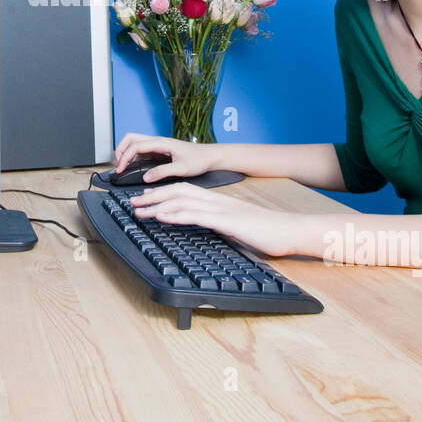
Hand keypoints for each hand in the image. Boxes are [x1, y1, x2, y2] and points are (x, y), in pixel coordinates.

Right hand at [113, 133, 214, 181]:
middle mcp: (158, 141)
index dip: (125, 157)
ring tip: (122, 166)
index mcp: (162, 143)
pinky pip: (141, 149)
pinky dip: (132, 155)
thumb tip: (146, 177)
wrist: (210, 156)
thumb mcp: (182, 168)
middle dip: (120, 150)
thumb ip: (163, 172)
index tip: (121, 169)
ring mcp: (158, 144)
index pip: (136, 146)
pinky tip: (133, 166)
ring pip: (134, 142)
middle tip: (118, 165)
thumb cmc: (199, 159)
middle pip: (131, 138)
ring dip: (125, 151)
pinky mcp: (159, 150)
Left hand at [129, 183, 298, 257]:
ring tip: (138, 211)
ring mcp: (220, 209)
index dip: (162, 193)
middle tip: (132, 202)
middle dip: (152, 196)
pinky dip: (174, 214)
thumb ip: (219, 223)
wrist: (288, 230)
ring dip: (156, 205)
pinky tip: (160, 217)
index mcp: (218, 201)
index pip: (184, 191)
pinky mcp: (226, 221)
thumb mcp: (236, 224)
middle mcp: (216, 200)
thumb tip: (205, 227)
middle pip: (177, 191)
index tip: (145, 198)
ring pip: (181, 201)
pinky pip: (195, 215)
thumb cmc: (266, 230)